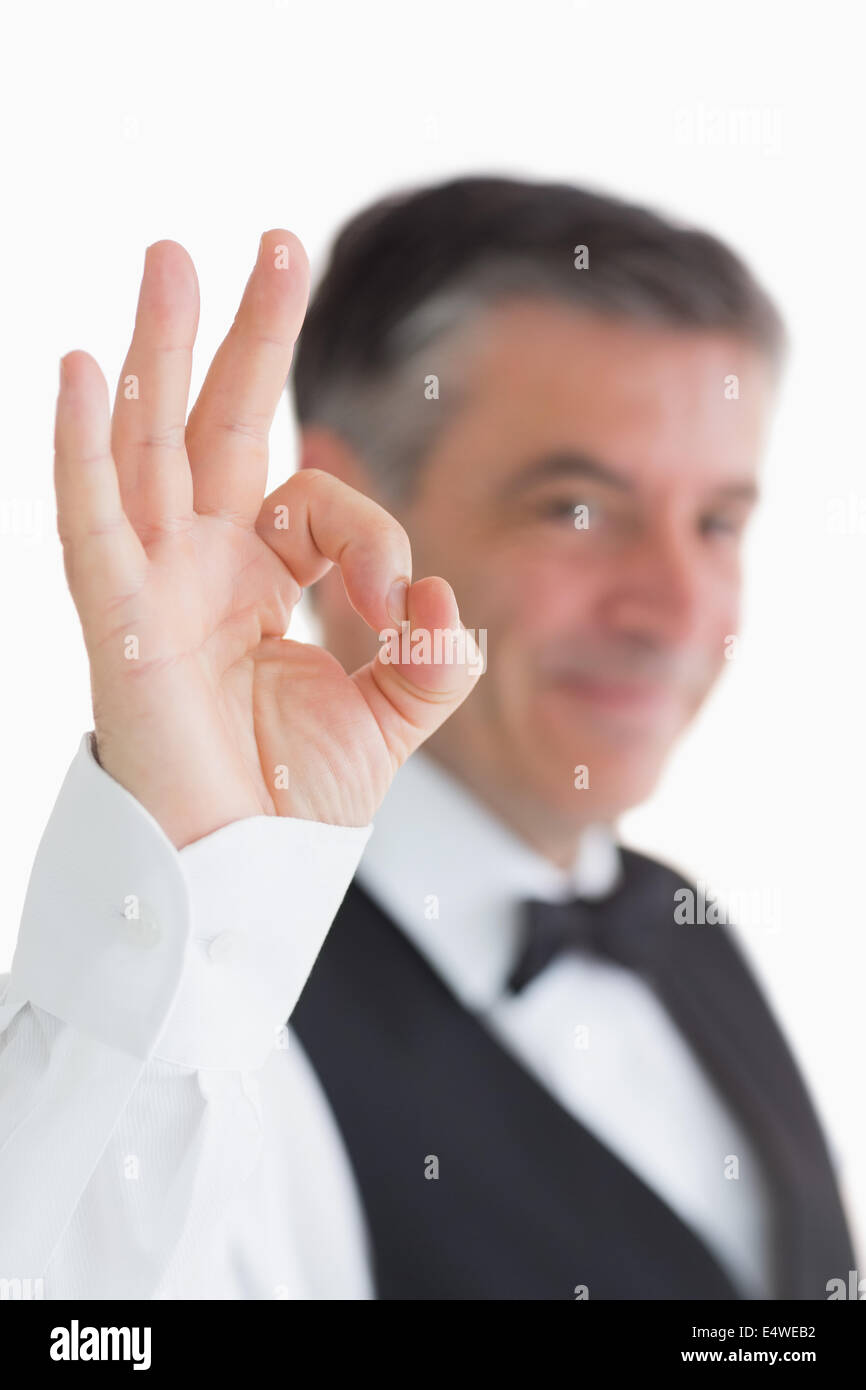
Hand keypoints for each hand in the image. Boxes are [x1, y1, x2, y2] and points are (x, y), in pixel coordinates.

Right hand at [54, 232, 480, 847]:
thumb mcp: (388, 720)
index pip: (317, 501)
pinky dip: (81, 450)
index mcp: (258, 579)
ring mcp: (151, 587)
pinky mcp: (117, 625)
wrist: (239, 883)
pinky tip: (80, 369)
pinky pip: (90, 524)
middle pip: (219, 425)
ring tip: (170, 258)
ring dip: (159, 351)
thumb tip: (440, 601)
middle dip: (247, 336)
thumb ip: (430, 659)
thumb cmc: (292, 805)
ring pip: (149, 446)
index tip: (395, 610)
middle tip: (274, 244)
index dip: (369, 534)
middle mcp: (199, 567)